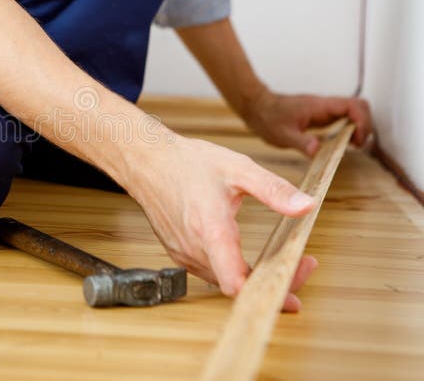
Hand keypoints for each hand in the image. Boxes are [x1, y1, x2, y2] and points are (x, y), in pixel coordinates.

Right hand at [126, 134, 318, 311]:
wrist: (147, 162)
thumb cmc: (186, 163)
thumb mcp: (238, 168)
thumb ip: (273, 190)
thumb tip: (306, 206)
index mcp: (211, 230)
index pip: (236, 282)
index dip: (268, 292)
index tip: (294, 289)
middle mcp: (194, 248)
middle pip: (238, 286)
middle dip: (274, 280)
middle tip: (305, 265)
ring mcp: (184, 254)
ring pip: (224, 281)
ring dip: (253, 277)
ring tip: (281, 259)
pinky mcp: (179, 253)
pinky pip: (211, 272)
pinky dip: (232, 270)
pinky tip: (246, 255)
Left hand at [244, 90, 372, 156]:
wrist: (256, 106)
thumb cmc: (267, 118)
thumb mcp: (282, 134)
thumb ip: (300, 142)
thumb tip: (317, 150)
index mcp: (320, 106)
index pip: (354, 106)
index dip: (362, 122)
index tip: (357, 141)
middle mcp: (325, 106)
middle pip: (360, 106)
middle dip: (365, 125)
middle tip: (357, 145)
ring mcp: (324, 110)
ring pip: (353, 112)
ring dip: (359, 127)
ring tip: (352, 146)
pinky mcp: (320, 115)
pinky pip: (343, 118)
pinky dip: (349, 129)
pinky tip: (342, 143)